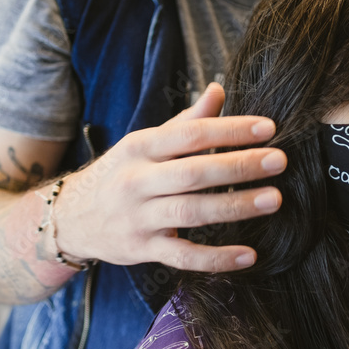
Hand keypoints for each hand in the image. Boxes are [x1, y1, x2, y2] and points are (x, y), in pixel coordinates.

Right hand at [58, 83, 285, 271]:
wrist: (69, 218)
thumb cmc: (121, 174)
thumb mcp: (145, 143)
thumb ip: (186, 121)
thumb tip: (219, 90)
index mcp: (141, 147)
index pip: (190, 134)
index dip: (230, 129)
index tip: (268, 127)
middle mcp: (138, 181)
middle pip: (193, 172)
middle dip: (238, 166)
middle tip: (279, 160)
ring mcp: (140, 218)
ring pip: (191, 212)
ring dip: (235, 206)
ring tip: (274, 199)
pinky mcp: (143, 249)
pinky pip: (184, 256)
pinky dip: (217, 258)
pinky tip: (250, 255)